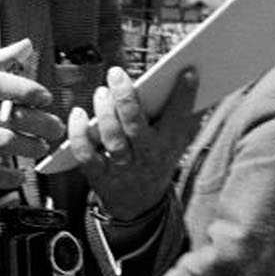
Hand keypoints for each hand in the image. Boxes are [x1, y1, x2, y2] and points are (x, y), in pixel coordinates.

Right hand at [0, 40, 63, 186]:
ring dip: (29, 148)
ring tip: (40, 147)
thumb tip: (27, 45)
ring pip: (4, 143)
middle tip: (55, 129)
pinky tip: (19, 175)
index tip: (46, 97)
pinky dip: (8, 177)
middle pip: (10, 117)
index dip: (29, 90)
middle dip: (41, 124)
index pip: (2, 83)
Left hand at [64, 67, 199, 222]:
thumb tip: (196, 78)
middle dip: (126, 99)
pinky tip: (78, 113)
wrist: (140, 204)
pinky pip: (86, 154)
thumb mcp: (178, 141)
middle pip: (136, 127)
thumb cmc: (159, 159)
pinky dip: (78, 134)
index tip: (187, 71)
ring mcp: (122, 167)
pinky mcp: (99, 175)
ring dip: (104, 113)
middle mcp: (147, 157)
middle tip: (116, 73)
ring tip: (101, 91)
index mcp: (169, 145)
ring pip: (112, 139)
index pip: (179, 119)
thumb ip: (189, 114)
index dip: (184, 96)